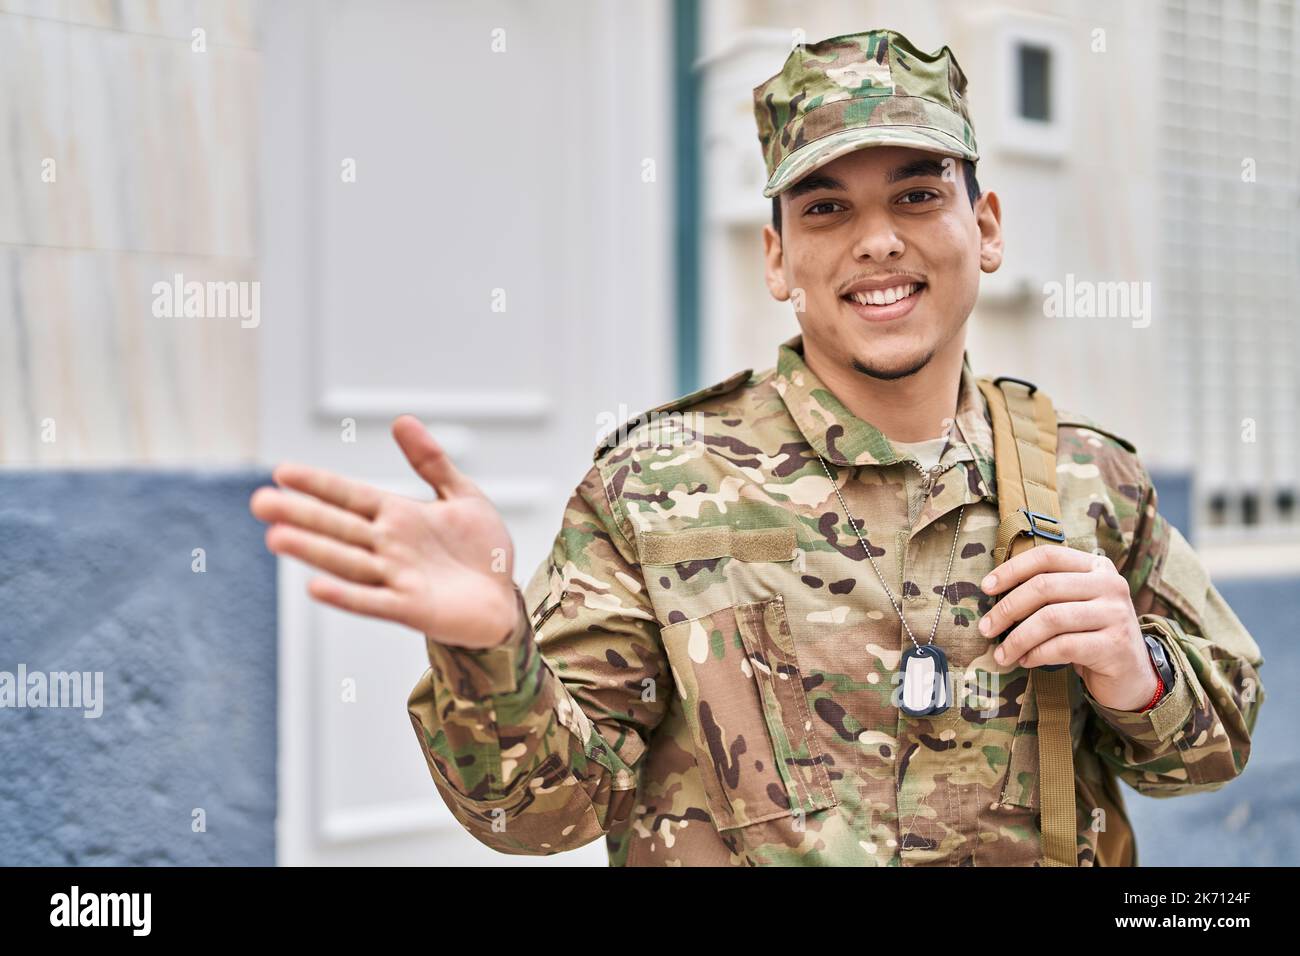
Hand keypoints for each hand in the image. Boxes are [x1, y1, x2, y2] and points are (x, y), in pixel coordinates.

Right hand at [249, 415, 520, 648]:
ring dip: (313, 550)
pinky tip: (315, 587)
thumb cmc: (479, 550)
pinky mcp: (410, 609)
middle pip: (338, 527)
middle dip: (301, 514)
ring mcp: (396, 578)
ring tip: (276, 537)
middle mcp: (389, 546)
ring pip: (347, 561)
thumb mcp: (462, 496)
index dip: (319, 484)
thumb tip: (402, 420)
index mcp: (397, 516)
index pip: (349, 496)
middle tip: (259, 502)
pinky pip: (373, 601)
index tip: (282, 471)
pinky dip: (346, 595)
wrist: (502, 600)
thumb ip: (431, 461)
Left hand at [977, 544, 1157, 711]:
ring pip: (1051, 618)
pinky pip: (1063, 646)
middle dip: (1007, 609)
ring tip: (1002, 654)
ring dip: (1018, 638)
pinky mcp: (1115, 645)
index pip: (1047, 556)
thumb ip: (1047, 593)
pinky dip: (1037, 654)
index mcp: (1096, 567)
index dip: (1012, 569)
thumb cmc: (1091, 636)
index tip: (985, 588)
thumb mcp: (1073, 606)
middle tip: (986, 629)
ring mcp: (1116, 614)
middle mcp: (1110, 584)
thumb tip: (993, 593)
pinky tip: (1025, 661)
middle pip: (1044, 586)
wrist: (1132, 676)